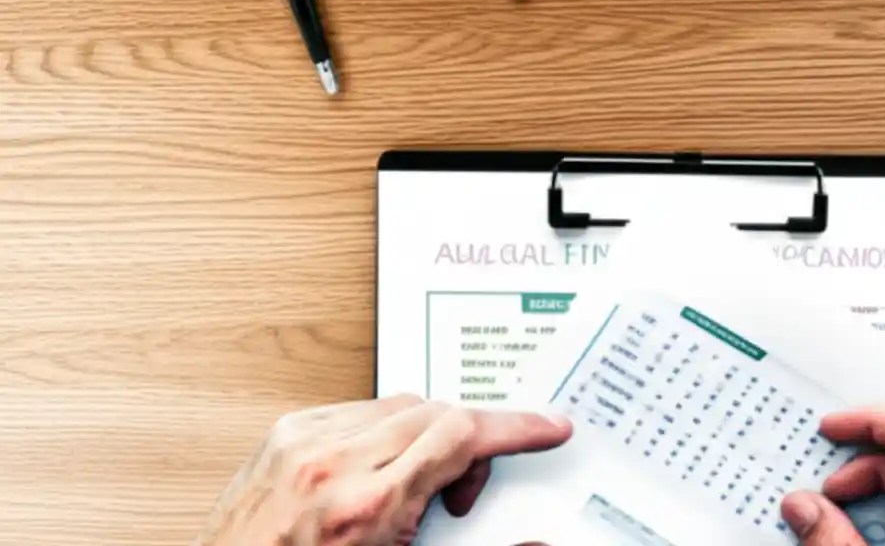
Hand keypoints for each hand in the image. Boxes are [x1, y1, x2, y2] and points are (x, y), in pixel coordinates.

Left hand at [194, 395, 571, 545]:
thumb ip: (470, 545)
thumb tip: (532, 537)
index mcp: (369, 505)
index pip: (461, 436)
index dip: (515, 427)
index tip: (547, 428)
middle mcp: (335, 463)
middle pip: (439, 413)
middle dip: (470, 442)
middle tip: (463, 491)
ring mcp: (306, 442)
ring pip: (403, 404)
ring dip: (427, 434)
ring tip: (417, 486)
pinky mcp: (286, 433)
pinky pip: (359, 408)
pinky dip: (384, 430)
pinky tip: (381, 467)